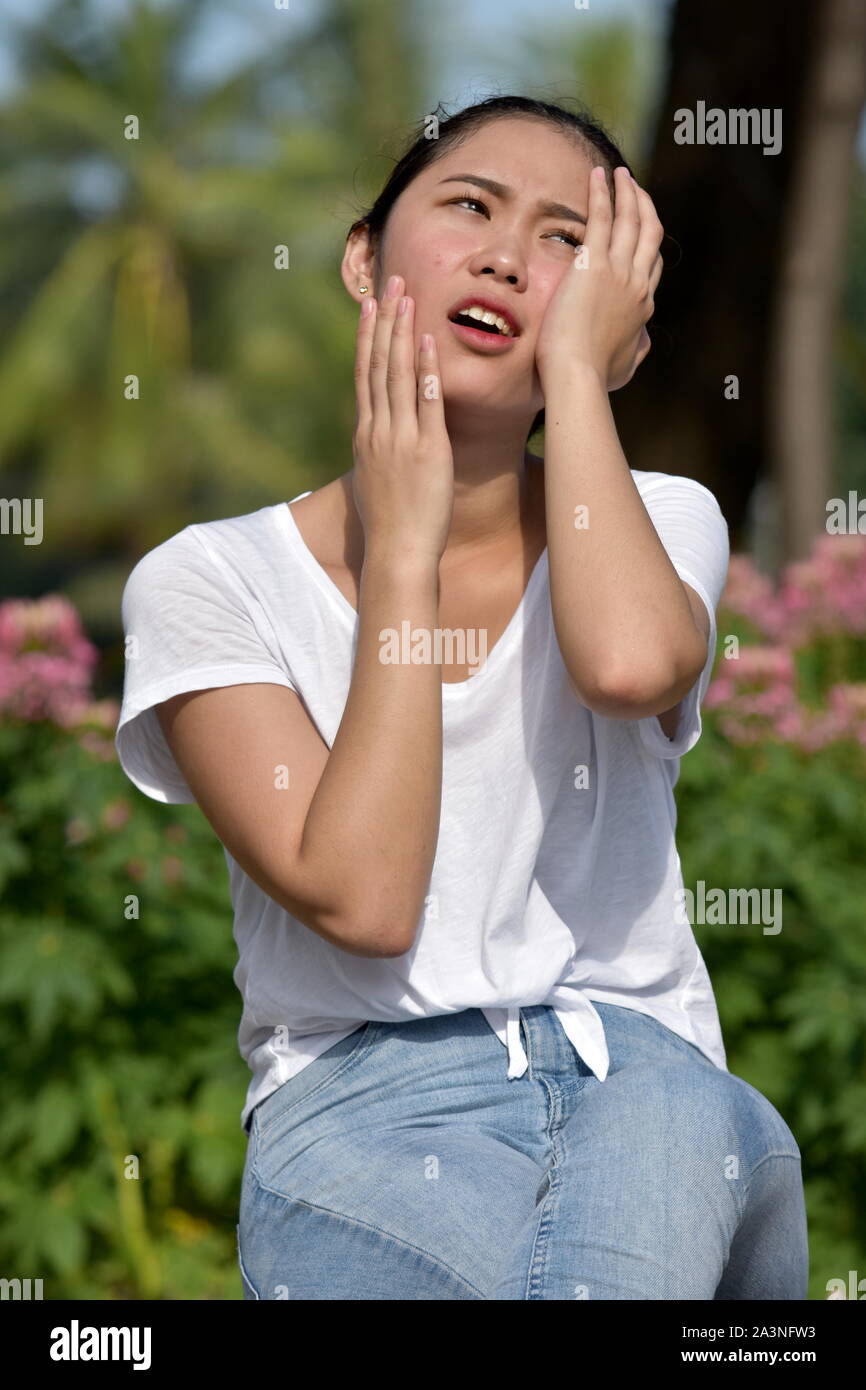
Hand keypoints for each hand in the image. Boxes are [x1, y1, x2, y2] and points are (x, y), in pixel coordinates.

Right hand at [352, 274, 453, 563]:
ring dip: (401, 333)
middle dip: (384, 321)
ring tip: (406, 296)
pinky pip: (426, 403)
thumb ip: (379, 454)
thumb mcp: (376, 481)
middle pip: (378, 365)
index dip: (368, 337)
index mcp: (366, 435)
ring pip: (398, 375)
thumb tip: (379, 441)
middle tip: (390, 282)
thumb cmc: (390, 525)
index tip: (371, 305)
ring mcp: (401, 438)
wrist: (397, 552)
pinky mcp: (427, 450)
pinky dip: (426, 371)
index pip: (364, 375)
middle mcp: (379, 430)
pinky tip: (428, 341)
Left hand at [535, 166, 663, 391]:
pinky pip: (602, 218)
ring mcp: (619, 272)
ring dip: (628, 192)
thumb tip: (643, 340)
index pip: (651, 265)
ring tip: (619, 172)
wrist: (577, 376)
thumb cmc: (594, 378)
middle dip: (645, 206)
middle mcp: (638, 284)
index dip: (647, 243)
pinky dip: (602, 193)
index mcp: (643, 307)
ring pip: (632, 219)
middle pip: (650, 234)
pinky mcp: (594, 265)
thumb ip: (636, 350)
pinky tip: (598, 174)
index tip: (639, 228)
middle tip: (634, 187)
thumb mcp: (625, 367)